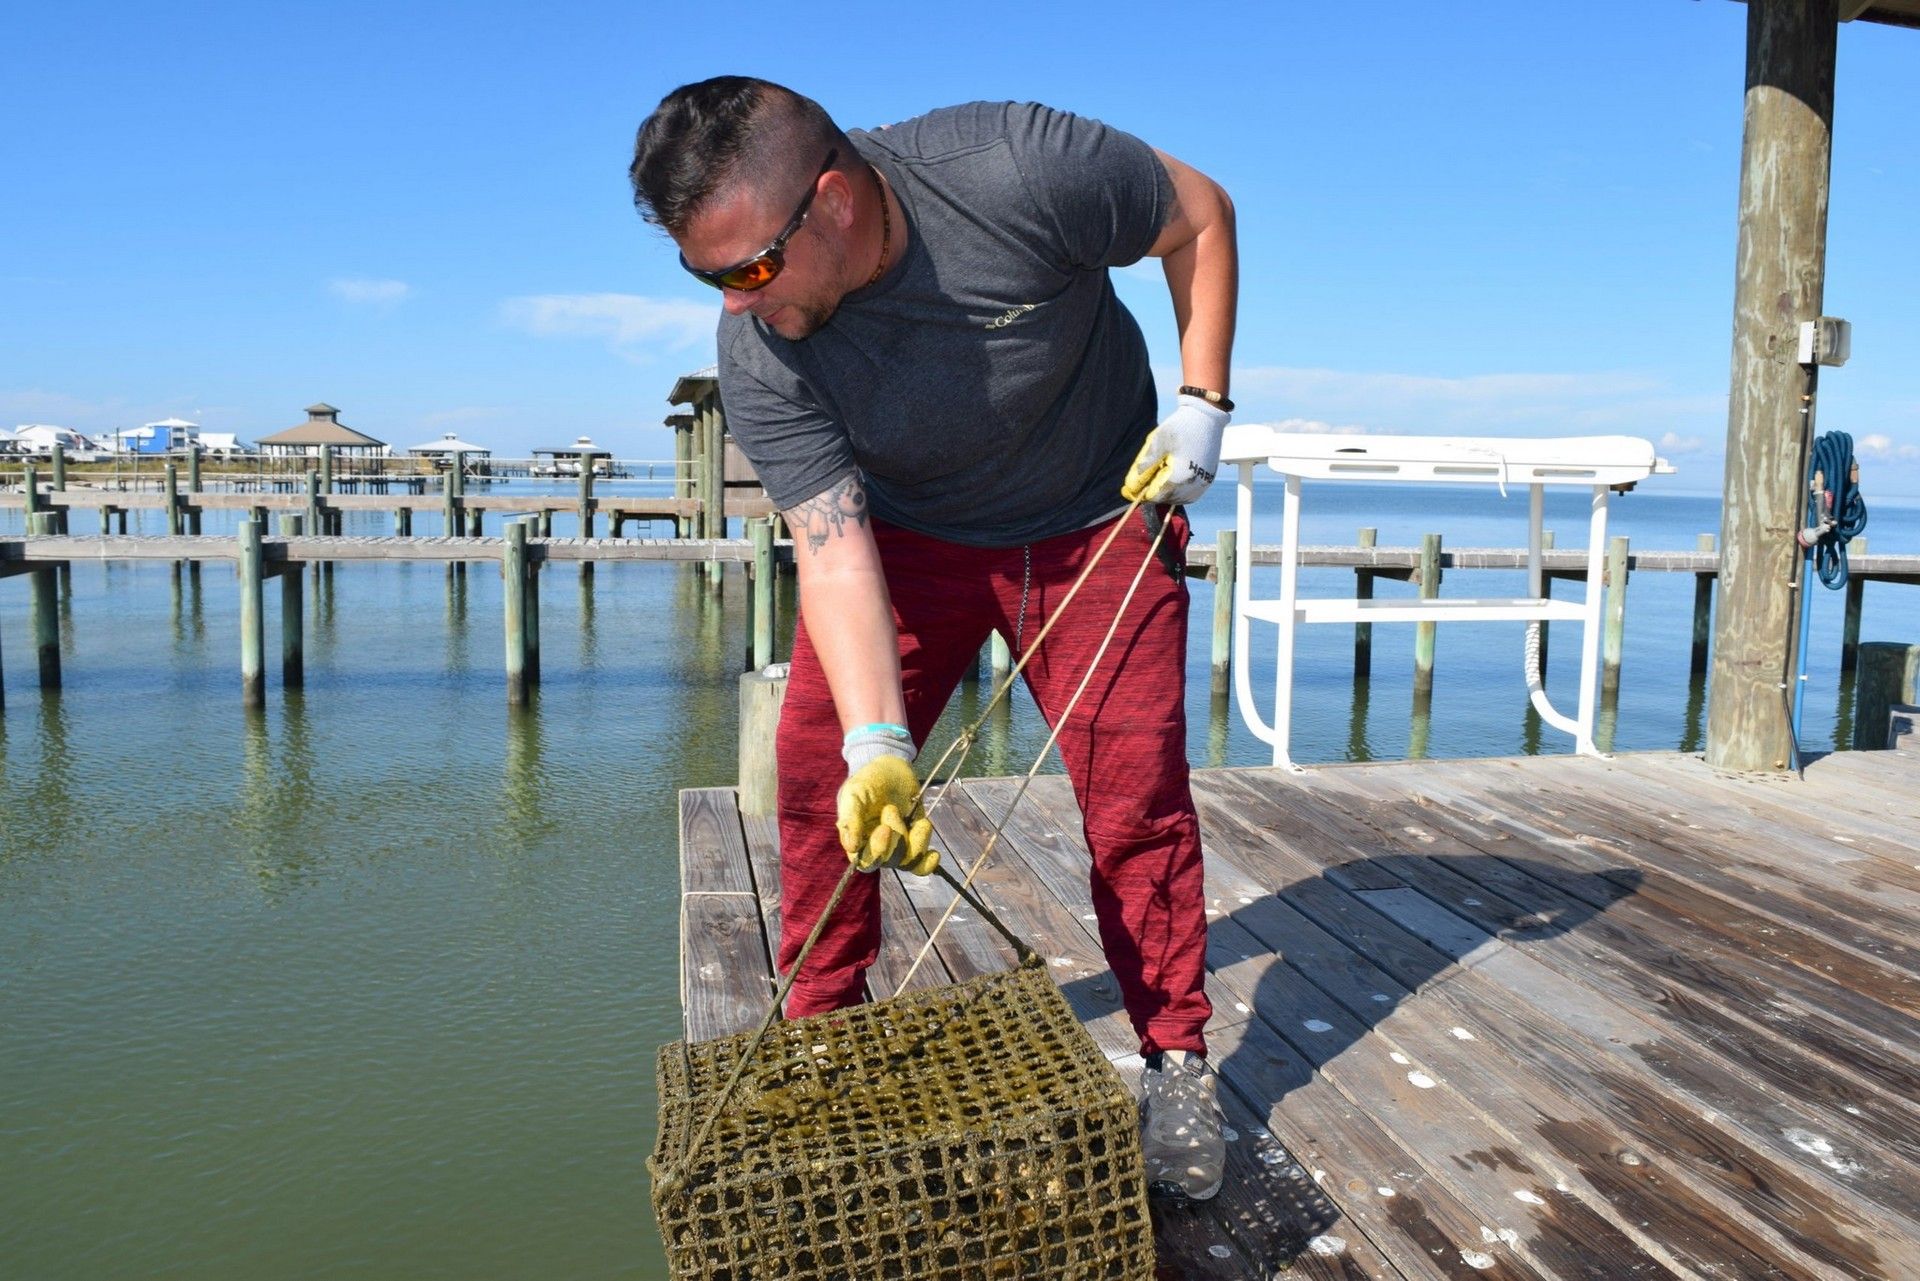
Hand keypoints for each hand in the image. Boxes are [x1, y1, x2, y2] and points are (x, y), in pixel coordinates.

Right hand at [835, 755, 939, 875]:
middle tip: (892, 809)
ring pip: (906, 861)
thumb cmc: (868, 780)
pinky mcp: (914, 843)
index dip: (877, 851)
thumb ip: (850, 817)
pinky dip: (927, 863)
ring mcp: (896, 847)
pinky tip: (934, 854)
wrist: (892, 769)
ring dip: (915, 841)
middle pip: (887, 861)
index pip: (864, 862)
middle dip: (896, 838)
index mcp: (857, 840)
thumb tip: (851, 846)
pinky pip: (920, 864)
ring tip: (916, 818)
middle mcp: (876, 848)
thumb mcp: (854, 792)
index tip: (884, 829)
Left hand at [1122, 394, 1229, 505]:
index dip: (1140, 493)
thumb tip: (1132, 484)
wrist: (1206, 417)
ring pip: (1179, 498)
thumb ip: (1146, 464)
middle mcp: (1194, 484)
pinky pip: (1191, 494)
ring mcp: (1203, 483)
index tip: (1128, 490)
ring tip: (1156, 478)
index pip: (1155, 495)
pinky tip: (1171, 478)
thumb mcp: (1158, 442)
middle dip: (1152, 492)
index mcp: (1180, 476)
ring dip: (1165, 492)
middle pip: (1166, 498)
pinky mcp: (1209, 478)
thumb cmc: (1180, 427)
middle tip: (1140, 483)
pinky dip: (1178, 491)